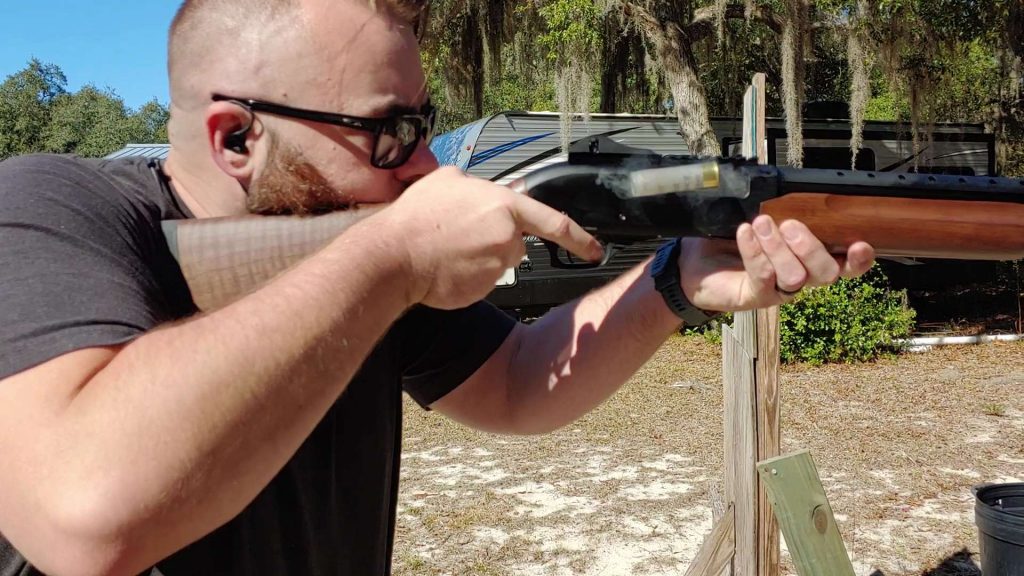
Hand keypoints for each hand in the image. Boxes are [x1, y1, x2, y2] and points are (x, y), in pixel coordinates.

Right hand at [380, 167, 603, 309]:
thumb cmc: (415, 219)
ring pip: (498, 262)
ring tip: (448, 249)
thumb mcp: (446, 180)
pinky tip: (447, 266)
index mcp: (504, 205)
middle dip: (495, 241)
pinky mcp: (483, 289)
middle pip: (515, 242)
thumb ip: (475, 184)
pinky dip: (469, 276)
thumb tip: (478, 188)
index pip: (554, 223)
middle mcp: (506, 235)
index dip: (580, 239)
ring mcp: (496, 266)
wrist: (393, 256)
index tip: (596, 251)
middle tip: (459, 236)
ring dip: (480, 258)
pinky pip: (483, 281)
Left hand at [678, 215, 875, 311]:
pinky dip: (755, 251)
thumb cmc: (729, 238)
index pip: (845, 265)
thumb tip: (796, 188)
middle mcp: (800, 276)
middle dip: (811, 247)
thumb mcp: (761, 218)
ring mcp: (778, 290)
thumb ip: (781, 209)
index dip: (858, 260)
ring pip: (796, 278)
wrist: (692, 262)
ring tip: (761, 224)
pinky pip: (763, 277)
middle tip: (789, 225)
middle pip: (827, 274)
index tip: (860, 244)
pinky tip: (745, 232)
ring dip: (779, 248)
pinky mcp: (754, 296)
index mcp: (808, 257)